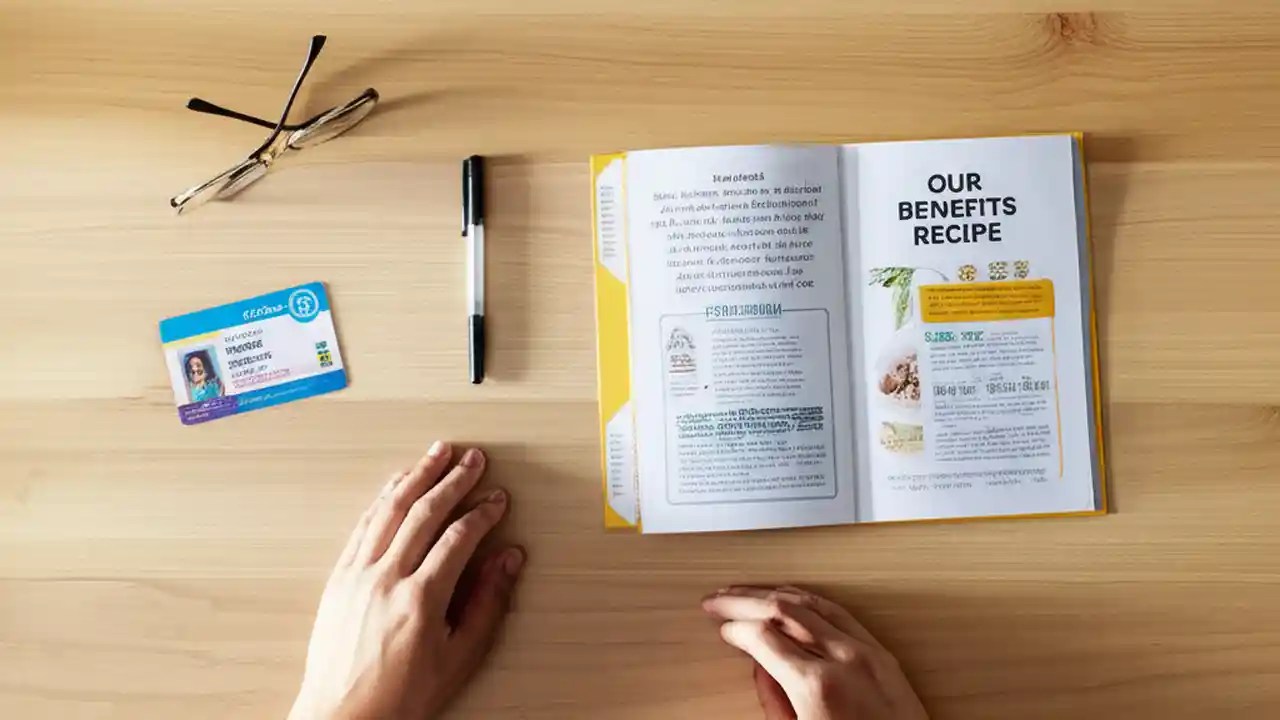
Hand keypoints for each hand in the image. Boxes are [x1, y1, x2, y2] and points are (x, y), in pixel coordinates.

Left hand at [289, 442, 524, 719]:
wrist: (343, 718)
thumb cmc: (401, 697)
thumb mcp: (458, 658)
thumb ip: (487, 604)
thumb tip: (508, 560)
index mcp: (420, 600)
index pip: (458, 537)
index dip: (483, 513)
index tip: (498, 499)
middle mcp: (385, 580)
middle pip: (424, 513)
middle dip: (453, 481)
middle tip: (474, 460)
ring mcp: (357, 576)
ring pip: (389, 510)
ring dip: (416, 477)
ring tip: (437, 455)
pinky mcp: (339, 579)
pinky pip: (363, 526)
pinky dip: (384, 499)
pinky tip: (397, 485)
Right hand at [703, 586, 926, 719]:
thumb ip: (774, 702)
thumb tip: (760, 668)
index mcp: (818, 686)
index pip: (763, 636)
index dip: (736, 628)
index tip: (723, 629)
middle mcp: (845, 659)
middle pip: (783, 610)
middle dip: (743, 600)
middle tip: (718, 600)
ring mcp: (868, 652)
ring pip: (811, 603)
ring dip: (773, 593)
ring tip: (747, 592)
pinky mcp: (883, 653)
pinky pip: (839, 611)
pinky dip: (808, 599)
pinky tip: (792, 597)